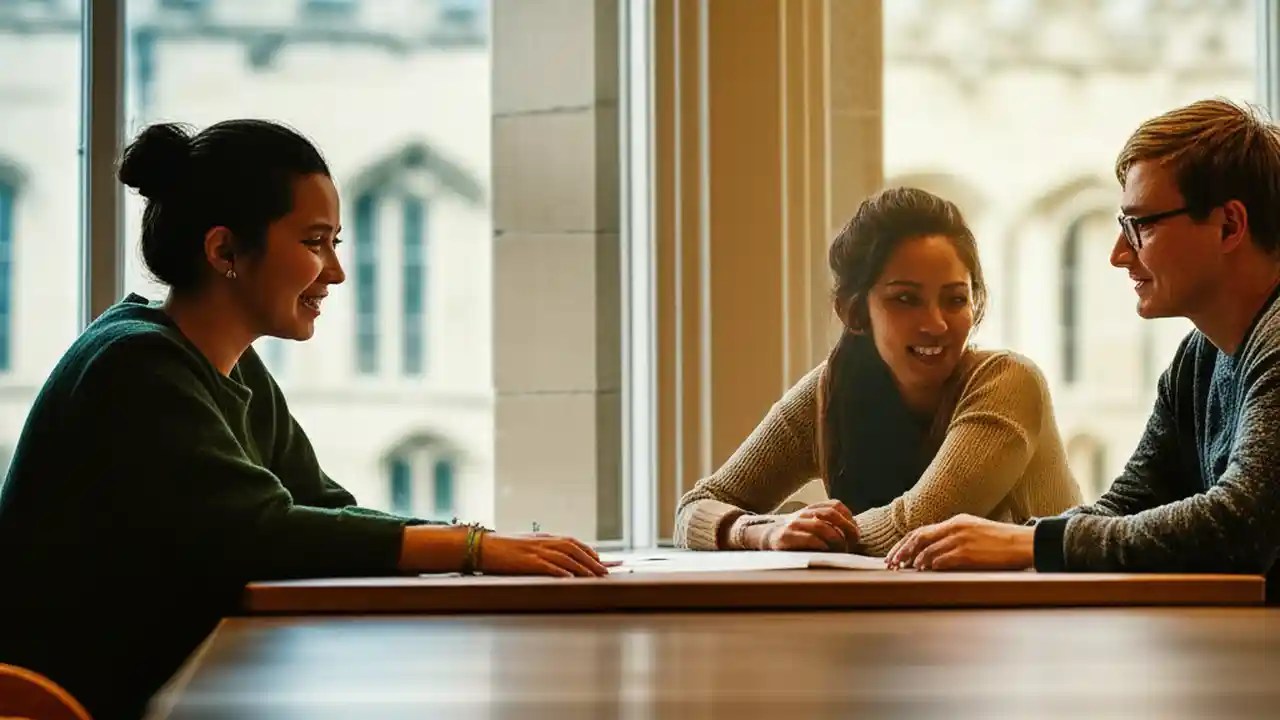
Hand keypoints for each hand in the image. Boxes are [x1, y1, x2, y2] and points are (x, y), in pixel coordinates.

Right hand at [478, 532, 609, 576]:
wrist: (482, 546)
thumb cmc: (502, 548)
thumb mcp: (526, 544)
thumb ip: (541, 548)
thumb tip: (555, 558)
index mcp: (544, 538)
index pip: (572, 542)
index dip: (588, 550)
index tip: (600, 559)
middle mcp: (543, 542)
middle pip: (574, 549)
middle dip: (591, 561)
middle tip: (604, 572)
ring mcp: (536, 551)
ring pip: (566, 558)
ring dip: (582, 568)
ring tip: (595, 577)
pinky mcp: (527, 562)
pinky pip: (548, 566)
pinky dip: (561, 572)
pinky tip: (571, 579)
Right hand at [762, 500, 859, 551]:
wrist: (767, 537)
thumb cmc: (797, 535)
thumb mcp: (812, 524)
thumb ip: (830, 525)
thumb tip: (854, 535)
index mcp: (812, 509)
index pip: (835, 505)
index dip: (849, 518)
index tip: (856, 533)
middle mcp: (803, 513)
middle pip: (831, 513)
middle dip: (847, 527)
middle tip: (853, 541)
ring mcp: (794, 524)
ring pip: (821, 526)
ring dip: (836, 538)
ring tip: (841, 548)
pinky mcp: (786, 536)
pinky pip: (809, 539)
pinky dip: (821, 545)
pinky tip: (826, 550)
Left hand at [885, 514, 1034, 570]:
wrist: (1023, 543)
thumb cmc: (1001, 542)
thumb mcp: (975, 532)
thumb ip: (955, 537)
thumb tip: (935, 553)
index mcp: (955, 521)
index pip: (921, 531)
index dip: (905, 543)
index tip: (894, 554)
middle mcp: (954, 527)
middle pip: (919, 538)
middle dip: (902, 551)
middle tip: (892, 564)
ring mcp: (960, 539)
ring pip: (928, 550)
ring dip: (915, 561)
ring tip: (906, 570)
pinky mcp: (968, 553)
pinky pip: (942, 559)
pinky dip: (931, 565)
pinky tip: (925, 571)